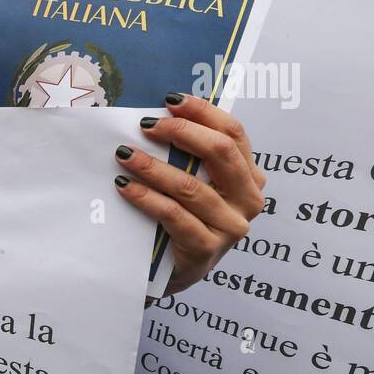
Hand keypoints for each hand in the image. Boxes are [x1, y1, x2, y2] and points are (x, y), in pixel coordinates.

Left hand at [113, 93, 266, 296]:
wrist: (170, 271)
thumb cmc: (180, 219)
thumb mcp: (193, 183)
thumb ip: (189, 156)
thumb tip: (158, 116)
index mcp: (249, 176)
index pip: (233, 134)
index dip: (203, 113)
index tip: (170, 101)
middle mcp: (248, 200)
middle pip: (220, 153)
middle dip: (181, 133)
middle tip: (146, 127)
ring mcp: (230, 227)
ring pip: (191, 186)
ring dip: (153, 166)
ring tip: (124, 154)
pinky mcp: (206, 249)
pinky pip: (174, 215)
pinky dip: (146, 197)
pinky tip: (124, 186)